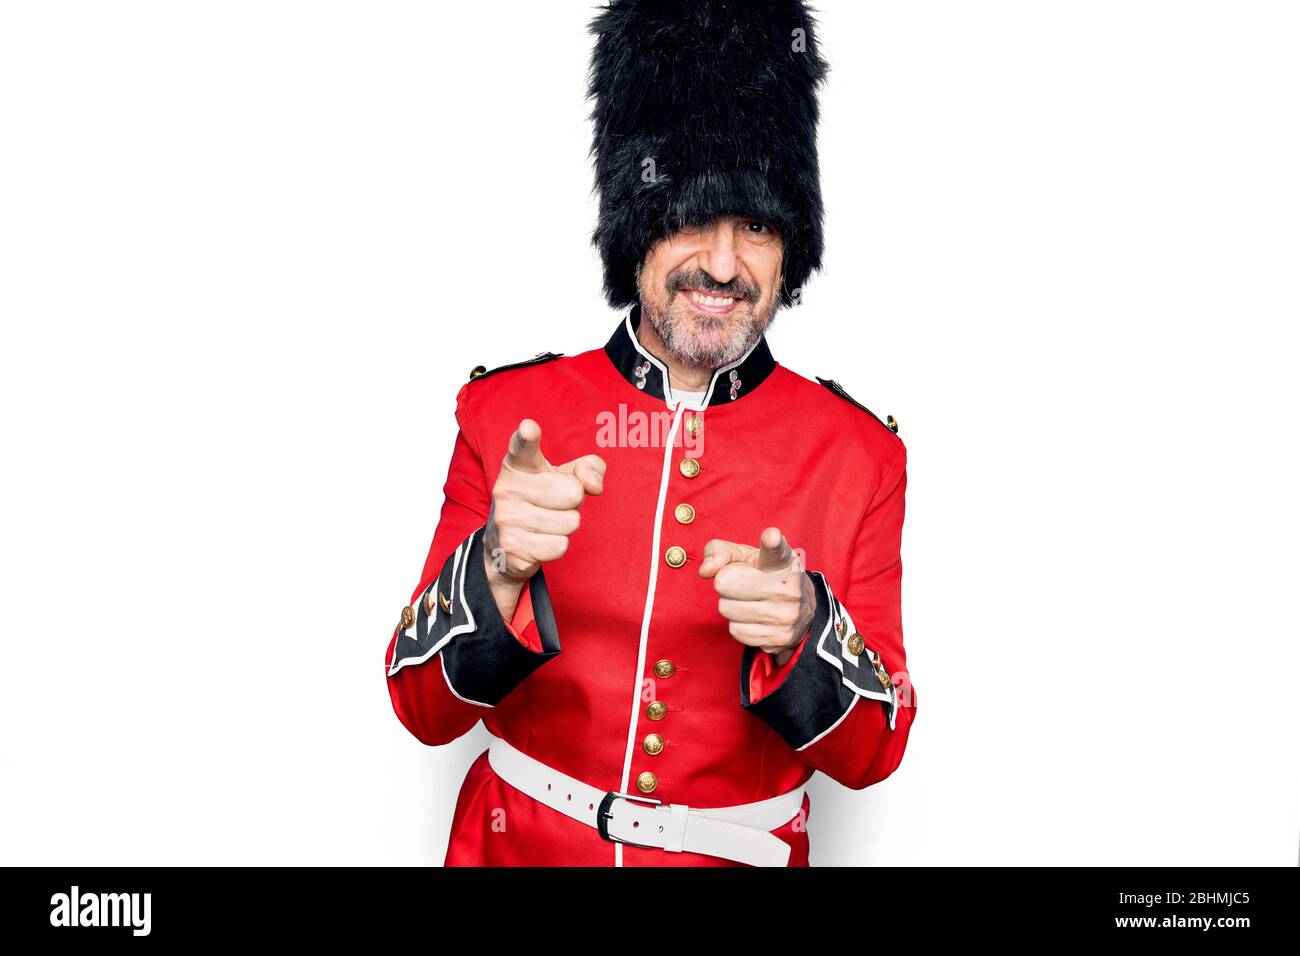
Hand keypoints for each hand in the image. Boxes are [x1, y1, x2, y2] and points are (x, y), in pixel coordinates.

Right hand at [482, 418, 604, 618]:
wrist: (503, 545)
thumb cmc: (542, 500)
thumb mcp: (565, 477)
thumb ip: (589, 468)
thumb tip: (594, 485)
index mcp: (519, 465)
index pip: (523, 447)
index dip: (528, 437)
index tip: (529, 428)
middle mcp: (507, 488)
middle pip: (573, 493)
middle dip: (574, 503)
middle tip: (554, 505)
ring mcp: (506, 518)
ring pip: (570, 522)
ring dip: (566, 526)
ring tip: (546, 523)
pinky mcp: (512, 548)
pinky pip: (560, 546)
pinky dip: (558, 546)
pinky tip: (539, 542)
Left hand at [698, 526, 815, 666]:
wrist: (803, 612)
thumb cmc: (764, 576)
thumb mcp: (746, 556)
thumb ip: (720, 552)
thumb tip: (705, 571)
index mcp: (782, 562)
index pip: (775, 550)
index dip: (771, 542)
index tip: (770, 537)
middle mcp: (788, 587)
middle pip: (724, 584)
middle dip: (726, 585)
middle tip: (742, 585)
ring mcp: (786, 616)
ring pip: (727, 610)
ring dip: (730, 606)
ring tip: (749, 601)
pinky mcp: (779, 639)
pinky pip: (736, 631)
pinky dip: (738, 625)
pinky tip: (754, 618)